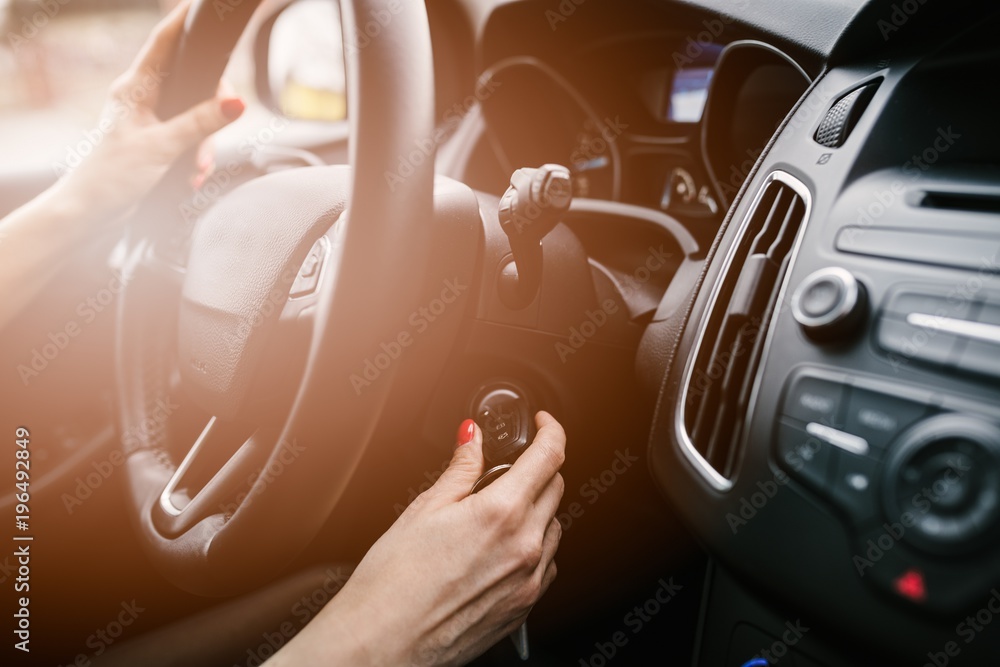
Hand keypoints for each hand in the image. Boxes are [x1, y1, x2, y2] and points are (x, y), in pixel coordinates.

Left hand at [52, 0, 243, 228]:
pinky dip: (194, 159)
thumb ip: (201, 123)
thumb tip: (236, 103)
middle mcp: (142, 98)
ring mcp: (149, 120)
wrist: (90, 214)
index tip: (200, 6)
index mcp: (135, 87)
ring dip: (203, 147)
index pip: (164, 43)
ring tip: (196, 171)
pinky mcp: (155, 142)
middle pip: (194, 86)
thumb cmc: (111, 176)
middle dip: (211, 118)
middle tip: (210, 147)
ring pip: (195, 118)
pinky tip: (191, 177)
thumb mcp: (162, 147)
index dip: (184, 21)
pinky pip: (188, 140)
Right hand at [274, 412, 566, 665]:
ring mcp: (528, 580)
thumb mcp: (424, 509)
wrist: (383, 642)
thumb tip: (472, 437)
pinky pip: (548, 563)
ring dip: (538, 509)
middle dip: (538, 469)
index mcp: (501, 513)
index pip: (549, 456)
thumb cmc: (393, 582)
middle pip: (556, 488)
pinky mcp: (524, 606)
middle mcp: (524, 546)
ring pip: (555, 526)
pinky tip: (501, 548)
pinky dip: (535, 546)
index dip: (550, 430)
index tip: (542, 424)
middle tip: (507, 469)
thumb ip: (460, 468)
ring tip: (496, 514)